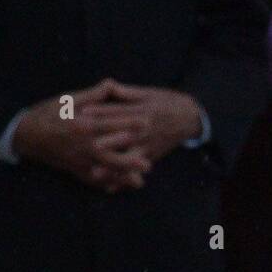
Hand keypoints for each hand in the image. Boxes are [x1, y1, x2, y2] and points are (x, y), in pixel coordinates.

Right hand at [13, 79, 152, 191]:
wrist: (25, 134)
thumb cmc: (48, 113)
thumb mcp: (68, 100)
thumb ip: (92, 95)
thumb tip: (111, 84)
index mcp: (82, 125)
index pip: (109, 124)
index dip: (129, 123)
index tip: (148, 122)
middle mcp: (81, 145)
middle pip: (109, 155)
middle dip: (129, 161)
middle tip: (148, 164)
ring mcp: (77, 159)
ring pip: (102, 171)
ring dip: (121, 177)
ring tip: (139, 181)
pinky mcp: (72, 168)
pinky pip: (90, 180)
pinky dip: (104, 184)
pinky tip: (118, 188)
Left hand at [77, 79, 203, 169]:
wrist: (190, 118)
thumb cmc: (166, 103)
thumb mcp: (148, 94)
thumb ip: (127, 92)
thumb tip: (107, 84)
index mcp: (142, 111)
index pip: (118, 111)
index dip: (100, 112)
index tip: (82, 113)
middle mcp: (144, 130)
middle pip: (122, 136)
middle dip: (105, 142)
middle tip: (88, 146)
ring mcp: (148, 145)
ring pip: (128, 157)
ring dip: (112, 167)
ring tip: (95, 173)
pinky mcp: (151, 156)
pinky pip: (136, 170)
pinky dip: (124, 179)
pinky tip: (110, 187)